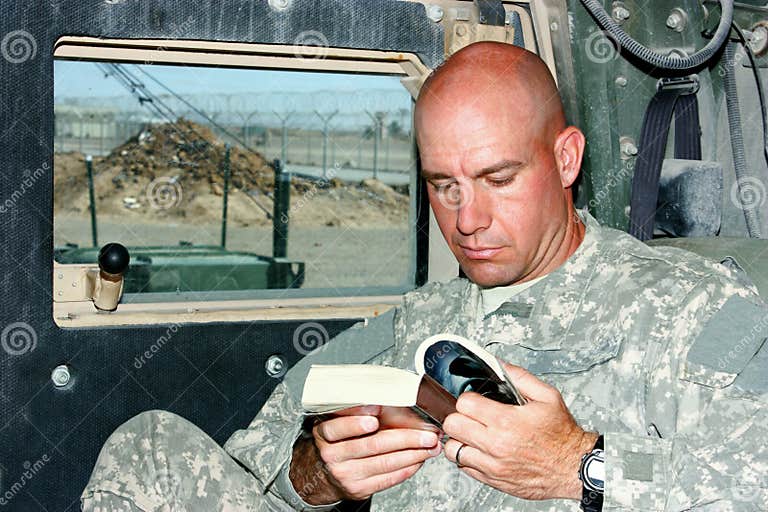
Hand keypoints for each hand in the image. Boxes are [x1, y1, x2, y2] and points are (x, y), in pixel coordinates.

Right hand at [290, 405, 441, 504]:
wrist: (320, 474)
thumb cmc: (334, 442)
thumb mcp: (333, 423)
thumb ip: (353, 413)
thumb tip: (389, 400)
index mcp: (325, 434)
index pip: (338, 427)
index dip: (356, 422)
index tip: (376, 413)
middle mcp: (333, 455)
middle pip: (372, 445)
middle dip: (405, 439)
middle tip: (426, 434)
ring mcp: (346, 473)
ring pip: (384, 463)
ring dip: (412, 454)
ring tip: (429, 447)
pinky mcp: (358, 489)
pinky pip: (387, 479)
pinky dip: (406, 468)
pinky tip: (417, 460)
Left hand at [442, 363, 597, 499]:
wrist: (574, 467)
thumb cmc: (562, 434)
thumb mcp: (547, 396)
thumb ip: (519, 377)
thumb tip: (499, 365)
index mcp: (507, 421)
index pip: (464, 404)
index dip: (468, 398)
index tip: (475, 400)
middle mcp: (496, 444)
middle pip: (452, 425)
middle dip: (459, 416)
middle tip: (471, 416)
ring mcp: (493, 465)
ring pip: (452, 449)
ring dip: (459, 439)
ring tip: (472, 434)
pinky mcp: (493, 480)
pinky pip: (464, 467)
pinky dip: (467, 458)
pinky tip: (479, 450)